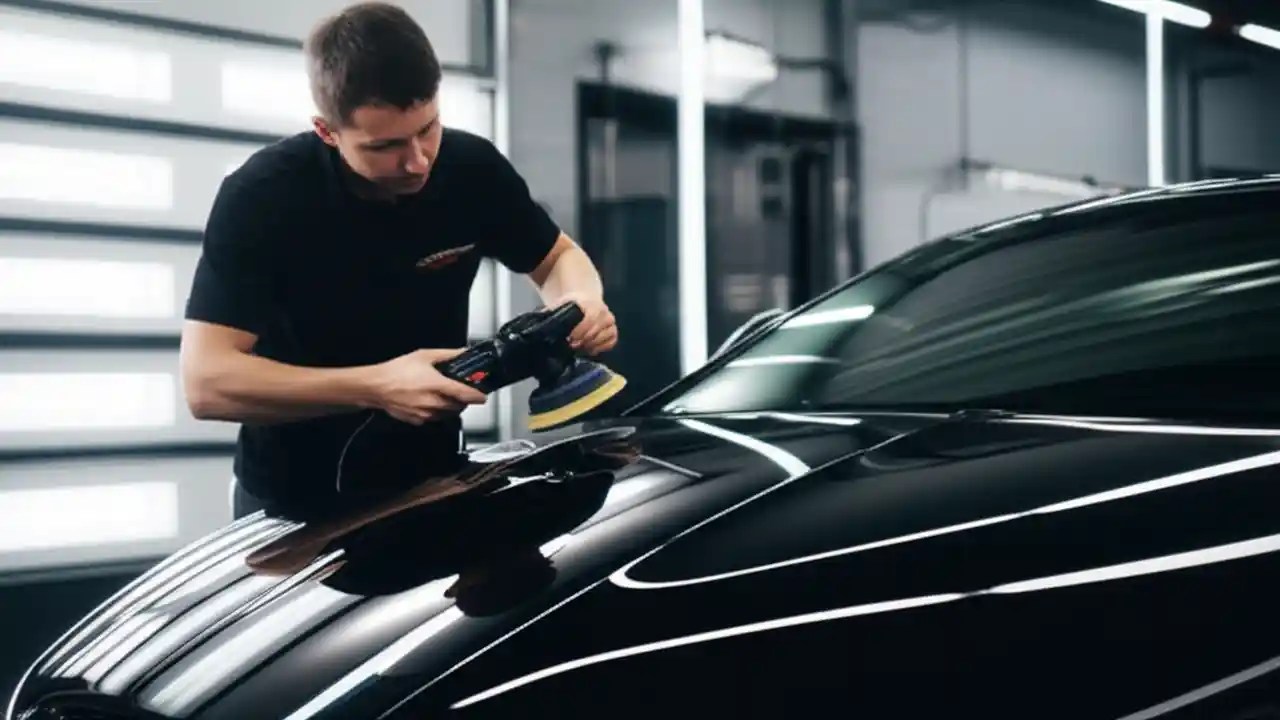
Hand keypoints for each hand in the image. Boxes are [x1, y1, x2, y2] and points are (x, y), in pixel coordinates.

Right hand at [370, 348, 486, 424]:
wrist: (375, 387)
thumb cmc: (397, 371)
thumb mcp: (424, 356)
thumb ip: (447, 355)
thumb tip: (463, 353)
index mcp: (438, 385)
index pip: (466, 395)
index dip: (478, 396)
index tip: (482, 395)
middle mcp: (434, 403)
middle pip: (459, 406)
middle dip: (462, 399)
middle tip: (457, 390)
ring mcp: (426, 414)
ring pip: (448, 414)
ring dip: (450, 406)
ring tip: (442, 394)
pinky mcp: (418, 421)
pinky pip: (434, 419)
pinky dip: (436, 412)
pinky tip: (428, 400)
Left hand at [550, 293, 617, 355]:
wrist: (585, 301)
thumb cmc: (571, 306)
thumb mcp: (560, 305)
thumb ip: (551, 314)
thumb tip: (540, 323)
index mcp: (589, 304)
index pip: (587, 320)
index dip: (578, 332)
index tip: (568, 339)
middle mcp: (603, 311)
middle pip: (594, 332)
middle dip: (582, 341)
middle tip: (571, 346)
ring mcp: (610, 321)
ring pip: (602, 338)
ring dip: (590, 345)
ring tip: (579, 348)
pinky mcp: (613, 331)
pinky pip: (610, 342)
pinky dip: (600, 347)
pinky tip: (590, 348)